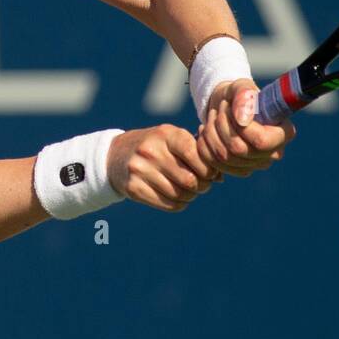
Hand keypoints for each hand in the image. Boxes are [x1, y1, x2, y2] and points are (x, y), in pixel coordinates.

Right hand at [107, 124, 221, 211]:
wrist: (117, 155)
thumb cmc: (157, 147)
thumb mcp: (173, 140)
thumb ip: (197, 152)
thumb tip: (221, 177)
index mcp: (165, 134)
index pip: (195, 154)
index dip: (208, 168)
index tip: (211, 173)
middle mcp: (151, 150)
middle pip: (190, 180)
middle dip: (202, 186)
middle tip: (202, 185)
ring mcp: (140, 169)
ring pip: (180, 194)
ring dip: (191, 196)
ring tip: (190, 191)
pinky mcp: (133, 188)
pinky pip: (168, 204)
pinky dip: (179, 204)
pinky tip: (178, 197)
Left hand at [195, 78, 296, 177]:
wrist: (227, 105)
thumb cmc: (239, 94)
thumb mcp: (241, 87)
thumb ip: (244, 97)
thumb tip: (242, 120)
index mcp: (283, 133)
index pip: (262, 142)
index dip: (241, 127)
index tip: (230, 107)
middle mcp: (273, 153)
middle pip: (239, 150)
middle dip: (222, 126)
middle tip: (219, 109)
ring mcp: (256, 164)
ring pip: (224, 158)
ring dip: (211, 133)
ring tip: (212, 116)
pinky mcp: (238, 170)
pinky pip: (214, 165)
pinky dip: (204, 145)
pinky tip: (205, 130)